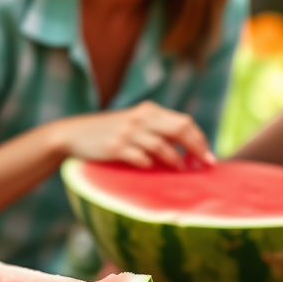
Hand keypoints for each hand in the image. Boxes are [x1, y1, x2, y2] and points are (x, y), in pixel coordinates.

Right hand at [57, 101, 214, 169]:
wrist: (74, 134)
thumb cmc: (109, 133)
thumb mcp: (134, 123)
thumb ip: (157, 130)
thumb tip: (188, 150)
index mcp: (149, 110)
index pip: (184, 121)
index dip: (200, 139)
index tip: (208, 156)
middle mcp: (141, 118)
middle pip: (180, 130)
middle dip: (197, 148)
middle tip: (206, 164)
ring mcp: (129, 133)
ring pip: (163, 146)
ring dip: (177, 160)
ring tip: (183, 170)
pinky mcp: (116, 148)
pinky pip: (142, 158)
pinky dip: (152, 165)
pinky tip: (154, 170)